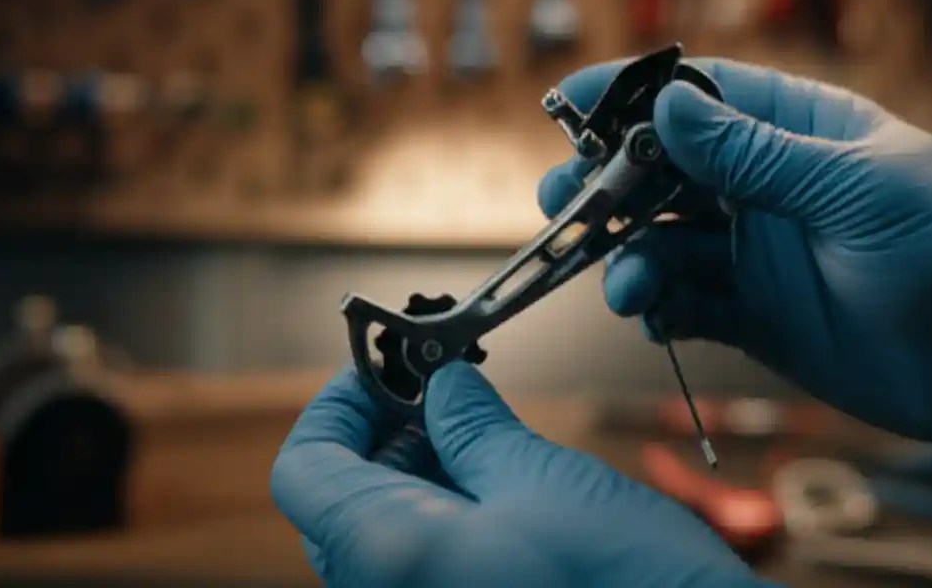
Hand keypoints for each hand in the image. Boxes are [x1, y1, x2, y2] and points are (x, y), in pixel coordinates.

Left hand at [270, 364, 768, 587]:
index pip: (304, 468)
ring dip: (417, 464)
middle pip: (340, 497)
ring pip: (383, 527)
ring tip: (476, 418)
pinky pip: (424, 557)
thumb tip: (443, 384)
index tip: (379, 365)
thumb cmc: (626, 587)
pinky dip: (445, 506)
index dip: (334, 404)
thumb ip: (473, 426)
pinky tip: (496, 471)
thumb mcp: (541, 480)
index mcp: (384, 552)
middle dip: (384, 428)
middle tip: (439, 381)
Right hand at [538, 58, 931, 466]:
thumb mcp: (853, 189)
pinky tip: (653, 316)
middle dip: (608, 185)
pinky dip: (658, 308)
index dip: (631, 97)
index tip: (567, 106)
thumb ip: (755, 154)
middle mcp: (767, 189)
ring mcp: (757, 254)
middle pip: (663, 173)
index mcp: (798, 132)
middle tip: (564, 202)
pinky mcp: (753, 318)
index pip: (702, 97)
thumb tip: (669, 106)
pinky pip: (684, 304)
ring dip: (629, 258)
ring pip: (663, 243)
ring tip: (626, 285)